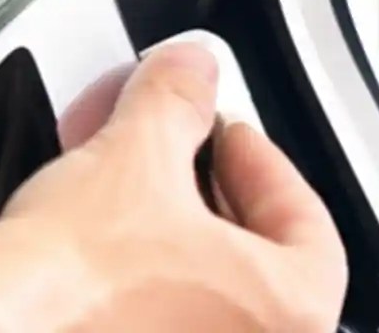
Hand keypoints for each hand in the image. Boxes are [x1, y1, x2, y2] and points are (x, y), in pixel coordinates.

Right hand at [11, 42, 348, 329]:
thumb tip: (189, 71)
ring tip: (124, 195)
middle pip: (255, 260)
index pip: (307, 223)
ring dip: (168, 238)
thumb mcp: (136, 155)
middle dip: (207, 193)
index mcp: (294, 312)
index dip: (262, 162)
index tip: (227, 135)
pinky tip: (97, 251)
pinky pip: (155, 320)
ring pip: (201, 294)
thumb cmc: (72, 285)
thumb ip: (177, 99)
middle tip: (176, 156)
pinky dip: (137, 285)